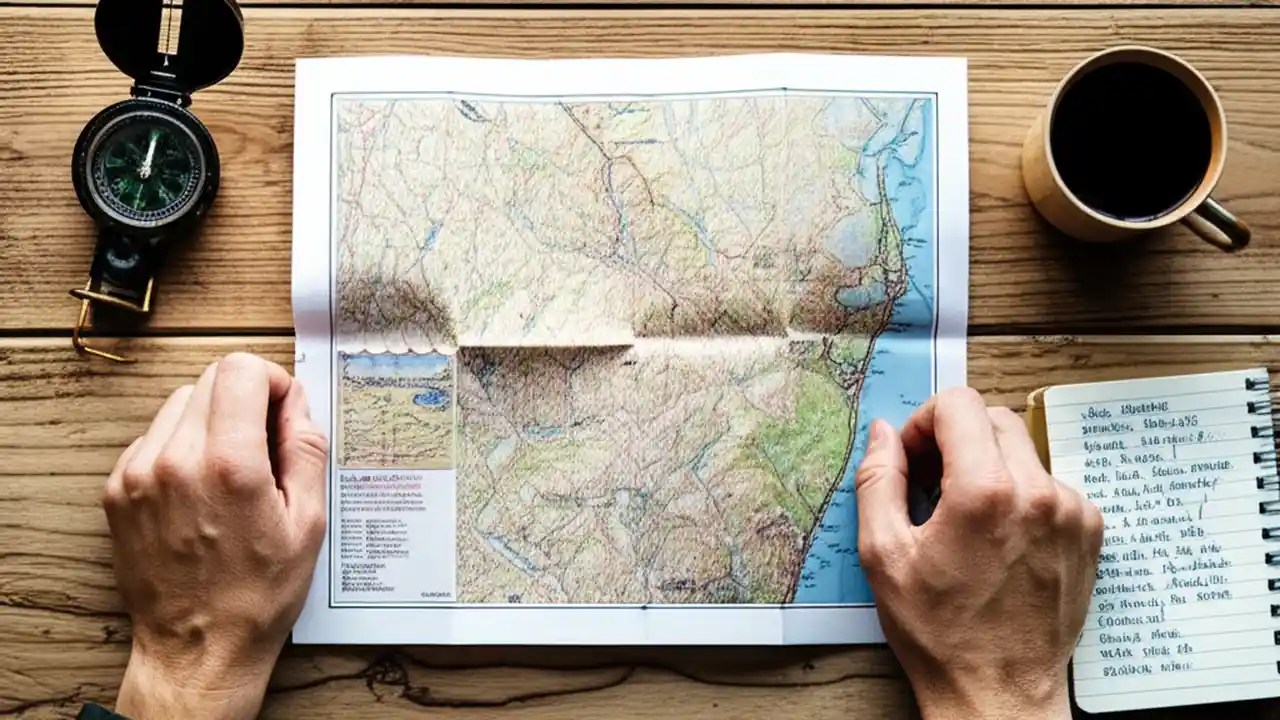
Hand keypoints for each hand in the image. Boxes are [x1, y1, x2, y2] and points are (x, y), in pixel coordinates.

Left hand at [103, 353, 327, 719]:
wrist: (198, 647)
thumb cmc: (257, 594)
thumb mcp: (309, 521)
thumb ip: (305, 449)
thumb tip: (298, 404)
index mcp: (229, 465)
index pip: (241, 370)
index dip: (273, 381)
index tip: (284, 411)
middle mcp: (175, 460)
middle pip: (211, 379)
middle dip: (246, 398)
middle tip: (266, 442)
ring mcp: (138, 474)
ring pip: (180, 404)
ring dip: (212, 419)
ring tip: (233, 468)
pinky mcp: (117, 490)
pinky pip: (154, 437)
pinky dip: (182, 446)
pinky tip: (201, 488)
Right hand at [855, 387, 1102, 719]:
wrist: (999, 693)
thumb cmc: (940, 632)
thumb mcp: (884, 555)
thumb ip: (879, 481)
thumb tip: (883, 435)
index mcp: (985, 492)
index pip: (958, 405)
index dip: (923, 422)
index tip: (913, 458)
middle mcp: (1038, 493)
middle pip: (993, 419)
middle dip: (955, 438)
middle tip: (931, 484)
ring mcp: (1072, 512)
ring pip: (1022, 450)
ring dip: (988, 466)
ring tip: (964, 518)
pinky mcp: (1089, 532)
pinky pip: (1048, 484)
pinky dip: (1019, 494)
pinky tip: (998, 537)